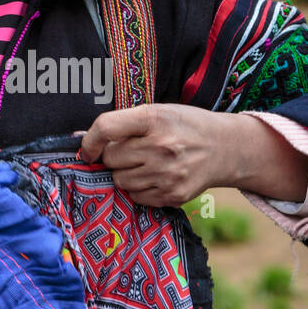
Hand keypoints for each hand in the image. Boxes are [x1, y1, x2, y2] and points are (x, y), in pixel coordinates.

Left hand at [78, 105, 307, 206]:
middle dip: (114, 156)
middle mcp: (161, 147)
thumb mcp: (159, 111)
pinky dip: (139, 188)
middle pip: (110, 159)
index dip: (89, 140)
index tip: (88, 149)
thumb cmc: (186, 125)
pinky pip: (136, 197)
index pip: (106, 128)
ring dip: (126, 173)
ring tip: (146, 163)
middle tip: (132, 150)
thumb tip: (81, 140)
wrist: (226, 148)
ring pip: (120, 181)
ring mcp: (167, 174)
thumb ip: (124, 123)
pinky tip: (156, 176)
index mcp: (154, 119)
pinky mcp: (172, 195)